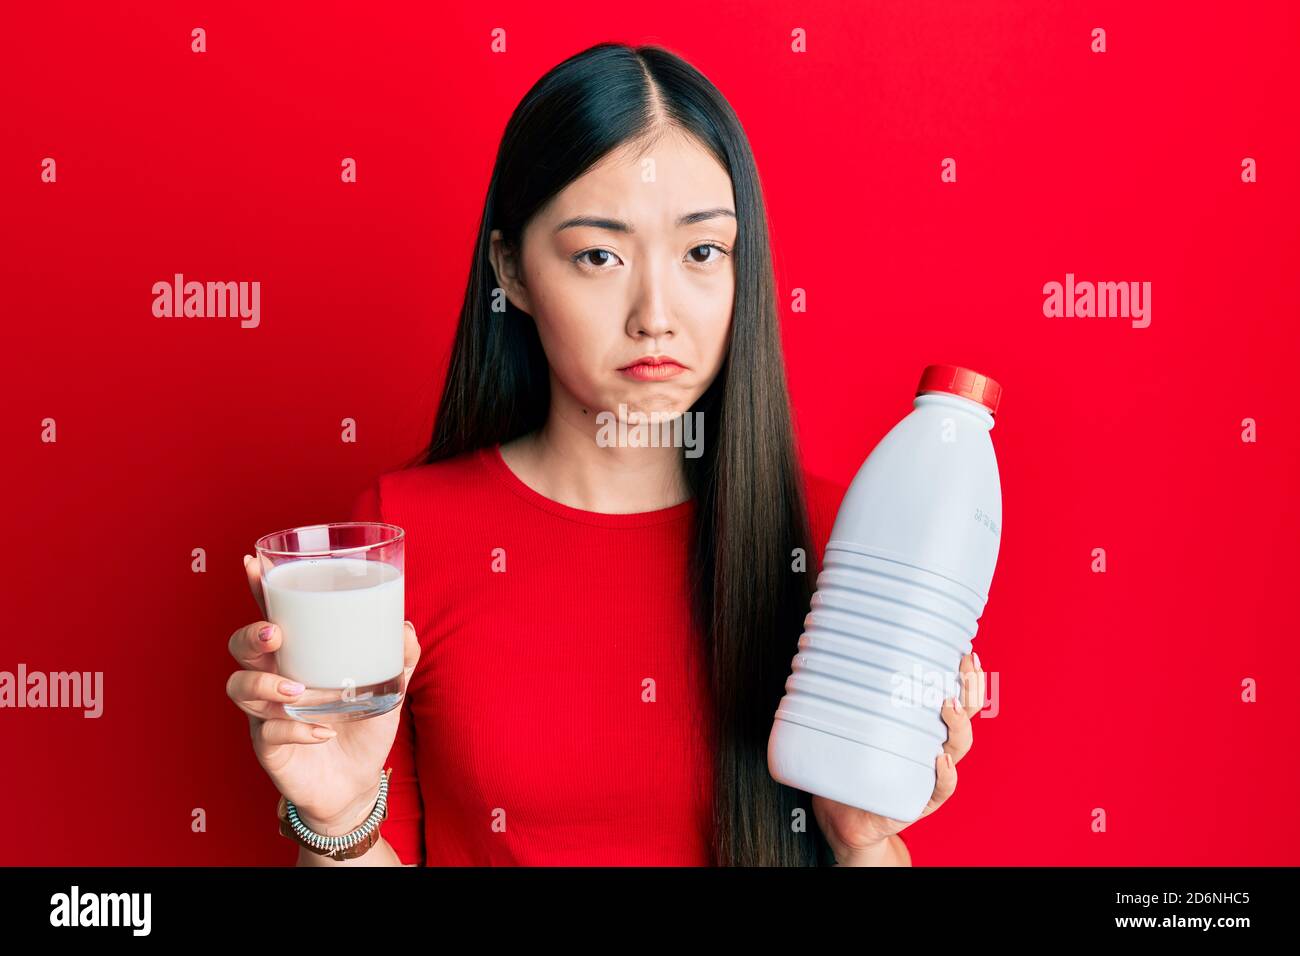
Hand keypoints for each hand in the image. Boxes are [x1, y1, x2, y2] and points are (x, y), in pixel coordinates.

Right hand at [225, 554, 420, 832]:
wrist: (356, 783)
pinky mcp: (267, 747)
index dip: (259, 590)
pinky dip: (294, 730)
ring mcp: (265, 712)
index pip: (271, 614)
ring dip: (266, 685)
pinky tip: (322, 732)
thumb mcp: (390, 689)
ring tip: (299, 691)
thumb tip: (405, 625)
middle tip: (276, 636)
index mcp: (298, 655)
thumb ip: (401, 657)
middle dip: (250, 636)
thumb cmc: (364, 726)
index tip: (253, 564)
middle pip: (240, 647)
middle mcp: (274, 678)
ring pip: (240, 687)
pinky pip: (267, 732)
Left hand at [812, 650, 984, 864]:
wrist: (843, 818)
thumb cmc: (850, 769)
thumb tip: (827, 655)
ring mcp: (929, 775)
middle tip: (962, 667)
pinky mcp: (918, 801)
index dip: (966, 677)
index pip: (954, 697)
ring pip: (957, 748)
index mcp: (922, 728)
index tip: (966, 652)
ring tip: (948, 706)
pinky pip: (939, 789)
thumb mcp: (850, 727)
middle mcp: (931, 748)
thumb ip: (845, 698)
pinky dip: (944, 775)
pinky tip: (940, 760)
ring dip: (957, 726)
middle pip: (965, 717)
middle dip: (970, 690)